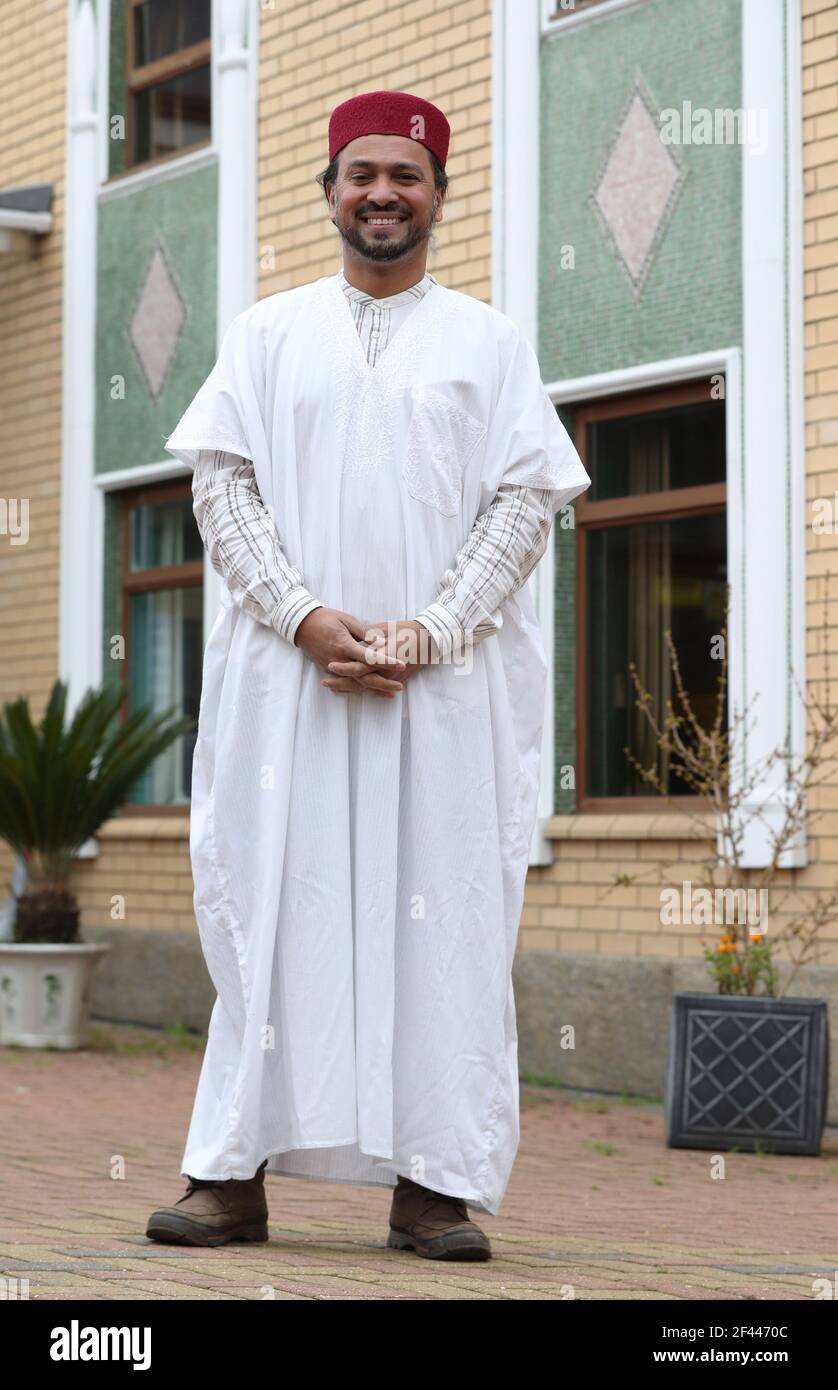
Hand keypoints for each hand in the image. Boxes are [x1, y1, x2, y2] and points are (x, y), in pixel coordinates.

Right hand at [294, 607, 406, 698]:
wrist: (301, 624)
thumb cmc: (326, 618)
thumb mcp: (347, 620)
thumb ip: (365, 632)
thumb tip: (381, 642)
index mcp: (345, 645)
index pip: (370, 658)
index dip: (387, 662)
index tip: (402, 665)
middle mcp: (339, 660)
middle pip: (364, 678)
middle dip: (383, 684)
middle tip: (400, 687)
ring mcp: (332, 668)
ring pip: (355, 684)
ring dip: (373, 690)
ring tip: (390, 693)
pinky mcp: (327, 670)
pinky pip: (345, 684)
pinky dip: (358, 689)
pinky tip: (370, 692)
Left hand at [323, 619, 438, 694]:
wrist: (430, 640)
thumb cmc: (408, 630)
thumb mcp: (387, 628)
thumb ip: (368, 635)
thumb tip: (351, 638)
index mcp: (385, 655)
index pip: (362, 665)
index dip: (345, 667)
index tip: (330, 665)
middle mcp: (388, 671)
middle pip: (361, 681)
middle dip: (342, 683)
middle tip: (324, 682)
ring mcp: (392, 678)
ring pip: (367, 687)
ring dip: (349, 688)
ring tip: (332, 687)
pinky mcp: (395, 681)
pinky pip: (375, 689)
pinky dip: (361, 690)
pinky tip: (349, 690)